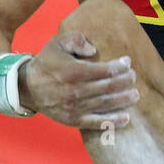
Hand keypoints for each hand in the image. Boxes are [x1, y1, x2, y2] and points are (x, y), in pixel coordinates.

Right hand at [19, 32, 139, 128]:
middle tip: (133, 77)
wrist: (27, 87)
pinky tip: (126, 118)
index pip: (105, 70)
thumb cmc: (47, 62)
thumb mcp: (58, 43)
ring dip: (124, 99)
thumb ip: (77, 40)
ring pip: (106, 104)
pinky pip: (96, 123)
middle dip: (125, 81)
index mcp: (73, 71)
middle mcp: (75, 91)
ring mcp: (74, 107)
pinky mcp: (73, 120)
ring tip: (135, 94)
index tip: (127, 62)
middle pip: (109, 87)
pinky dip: (113, 121)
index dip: (120, 66)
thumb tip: (94, 50)